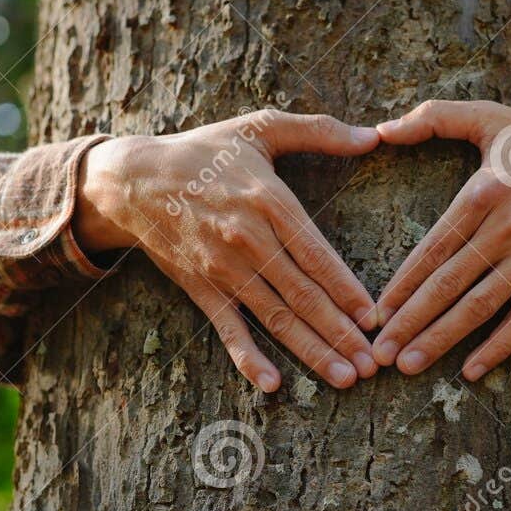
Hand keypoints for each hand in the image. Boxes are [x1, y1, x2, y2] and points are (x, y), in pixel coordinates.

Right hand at [73, 110, 381, 392]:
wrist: (134, 180)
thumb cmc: (205, 151)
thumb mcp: (260, 127)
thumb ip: (319, 130)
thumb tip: (374, 136)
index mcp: (269, 201)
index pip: (318, 256)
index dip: (348, 290)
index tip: (376, 319)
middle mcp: (248, 240)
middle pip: (303, 296)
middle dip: (342, 333)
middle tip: (375, 364)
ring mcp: (223, 269)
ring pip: (276, 318)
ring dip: (312, 351)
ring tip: (346, 378)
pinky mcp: (201, 288)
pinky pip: (228, 329)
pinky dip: (248, 358)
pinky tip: (271, 383)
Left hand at [371, 100, 510, 381]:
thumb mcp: (493, 117)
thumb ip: (436, 118)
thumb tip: (382, 129)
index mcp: (486, 191)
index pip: (434, 247)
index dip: (401, 283)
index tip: (374, 312)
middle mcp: (509, 228)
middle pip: (450, 284)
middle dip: (410, 321)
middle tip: (379, 353)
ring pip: (480, 306)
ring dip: (441, 339)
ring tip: (407, 365)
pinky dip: (498, 347)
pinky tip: (470, 371)